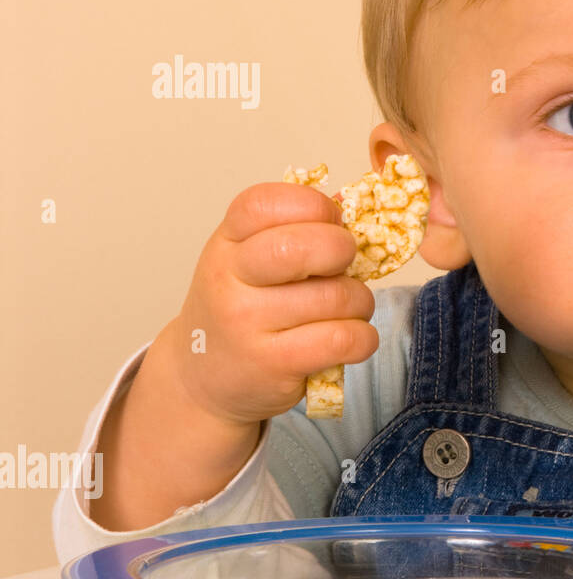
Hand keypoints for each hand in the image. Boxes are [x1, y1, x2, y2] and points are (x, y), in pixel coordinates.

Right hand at [166, 181, 377, 426]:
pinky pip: (343, 339)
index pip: (265, 204)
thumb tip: (350, 205)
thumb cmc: (241, 307)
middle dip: (343, 249)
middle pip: (300, 247)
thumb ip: (291, 230)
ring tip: (347, 308)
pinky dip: (363, 337)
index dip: (313, 205)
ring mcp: (247, 323)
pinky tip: (352, 338)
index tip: (331, 221)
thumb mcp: (246, 259)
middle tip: (345, 264)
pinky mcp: (272, 363)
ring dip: (360, 301)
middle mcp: (229, 279)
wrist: (203, 375)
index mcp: (227, 242)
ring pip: (336, 297)